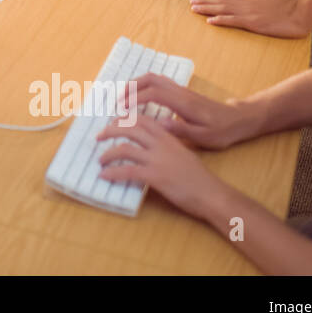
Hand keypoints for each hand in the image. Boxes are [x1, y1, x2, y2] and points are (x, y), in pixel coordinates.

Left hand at [96, 115, 228, 218]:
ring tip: (100, 160)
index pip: (142, 119)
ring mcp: (158, 160)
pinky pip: (127, 171)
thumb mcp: (182, 154)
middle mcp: (161, 144)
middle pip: (129, 128)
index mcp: (168, 137)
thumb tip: (148, 146)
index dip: (124, 118)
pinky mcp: (156, 176)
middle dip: (110, 130)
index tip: (113, 122)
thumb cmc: (199, 178)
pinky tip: (105, 176)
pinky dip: (112, 172)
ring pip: (124, 148)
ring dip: (108, 154)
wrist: (212, 194)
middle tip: (99, 137)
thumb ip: (166, 146)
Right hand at [119, 73, 259, 149]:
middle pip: (150, 79)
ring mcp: (181, 89)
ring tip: (124, 99)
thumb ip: (181, 130)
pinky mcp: (181, 91)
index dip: (135, 99)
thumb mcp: (204, 137)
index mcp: (184, 103)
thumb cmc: (222, 131)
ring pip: (154, 78)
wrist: (238, 119)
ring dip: (136, 84)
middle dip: (131, 88)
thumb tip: (157, 124)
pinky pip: (158, 81)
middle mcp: (180, 92)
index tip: (122, 109)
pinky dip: (144, 85)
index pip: (154, 93)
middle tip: (118, 103)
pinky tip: (139, 96)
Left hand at [189, 0, 311, 37]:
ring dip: (207, 9)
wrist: (302, 11)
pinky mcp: (253, 22)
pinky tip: (210, 21)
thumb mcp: (273, 0)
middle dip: (205, 2)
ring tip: (194, 9)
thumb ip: (262, 1)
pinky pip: (233, 21)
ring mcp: (249, 13)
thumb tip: (258, 1)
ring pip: (223, 9)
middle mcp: (247, 4)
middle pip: (221, 2)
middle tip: (191, 2)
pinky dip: (220, 20)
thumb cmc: (290, 6)